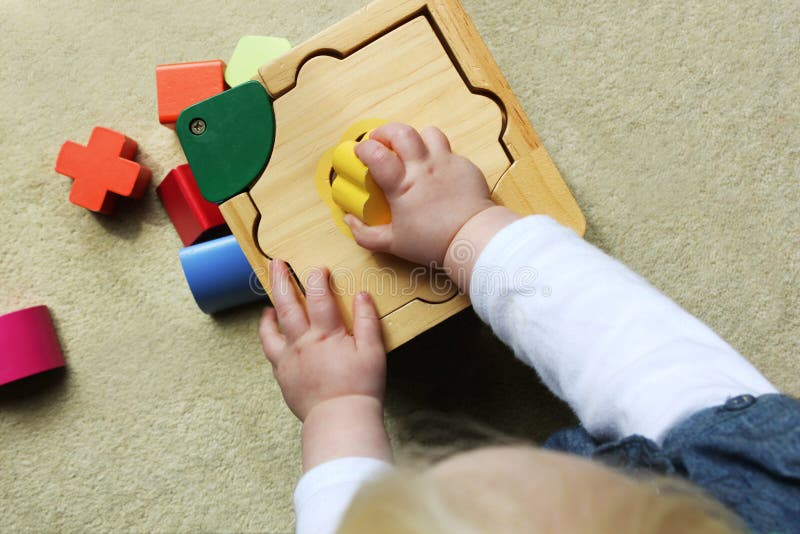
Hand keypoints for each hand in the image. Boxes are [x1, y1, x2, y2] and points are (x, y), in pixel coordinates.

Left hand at [259, 259, 385, 421]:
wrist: (340, 419)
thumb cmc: (360, 387)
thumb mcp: (373, 351)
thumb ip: (367, 321)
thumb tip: (362, 295)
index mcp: (326, 334)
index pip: (318, 297)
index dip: (317, 279)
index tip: (319, 268)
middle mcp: (302, 343)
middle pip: (287, 305)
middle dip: (281, 281)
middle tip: (276, 264)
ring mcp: (289, 360)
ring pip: (271, 330)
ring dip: (269, 313)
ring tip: (268, 304)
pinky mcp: (283, 376)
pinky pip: (271, 353)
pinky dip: (268, 340)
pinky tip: (272, 336)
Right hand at [345, 123, 495, 266]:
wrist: (473, 238)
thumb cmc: (433, 242)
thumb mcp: (392, 244)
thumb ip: (365, 234)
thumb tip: (349, 220)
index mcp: (402, 184)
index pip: (376, 153)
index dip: (363, 148)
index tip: (360, 153)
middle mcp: (423, 167)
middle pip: (401, 131)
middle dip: (385, 131)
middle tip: (380, 141)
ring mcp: (446, 163)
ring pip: (428, 133)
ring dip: (416, 138)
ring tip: (411, 151)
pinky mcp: (464, 165)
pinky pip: (449, 151)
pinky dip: (438, 156)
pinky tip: (436, 172)